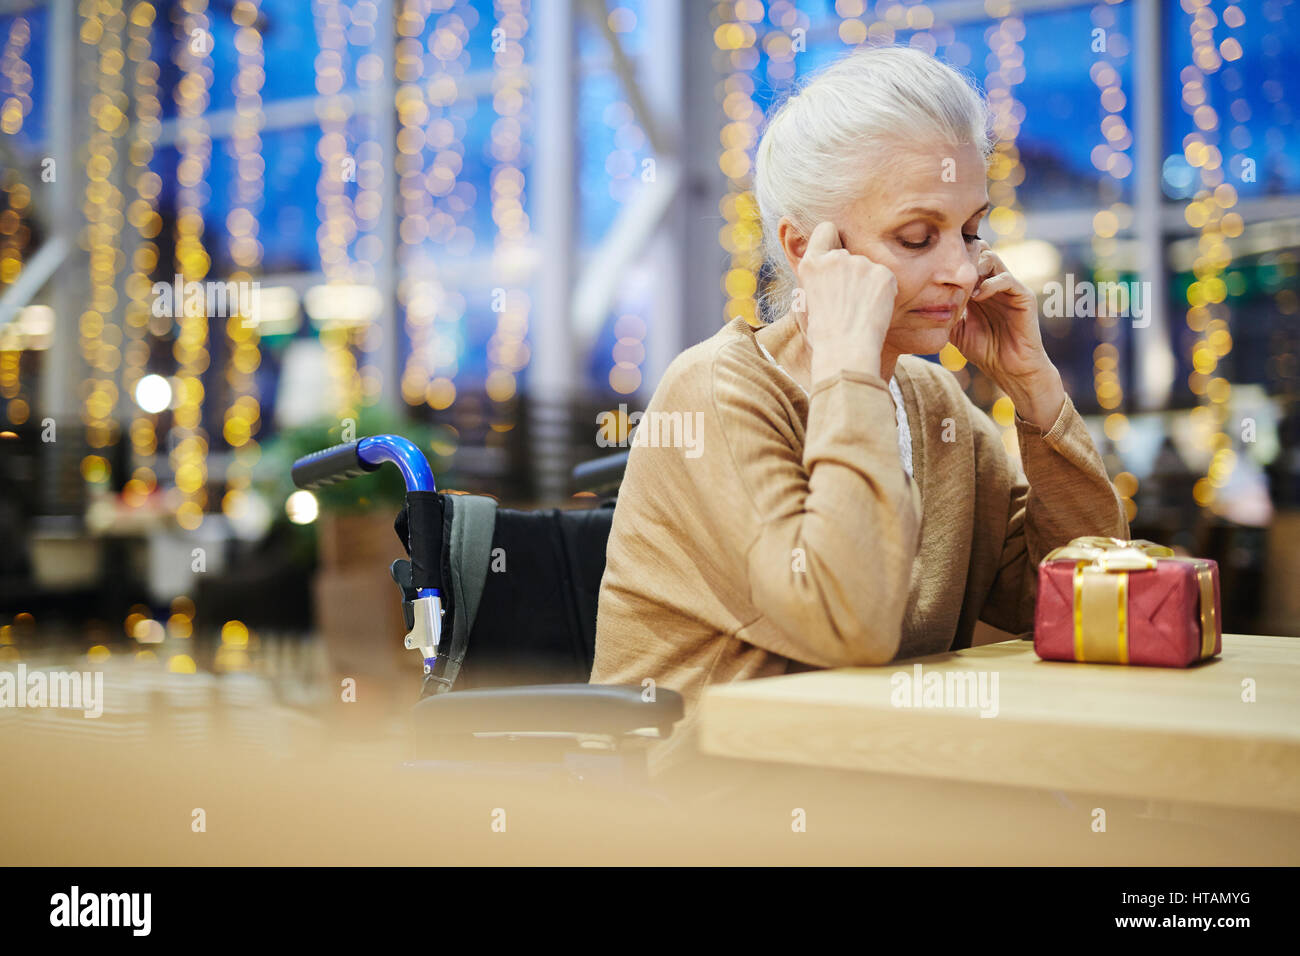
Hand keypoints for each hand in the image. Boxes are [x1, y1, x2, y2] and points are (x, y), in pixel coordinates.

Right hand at [796, 220, 896, 384]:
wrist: (845, 350)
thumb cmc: (823, 335)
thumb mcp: (807, 302)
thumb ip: (817, 278)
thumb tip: (825, 271)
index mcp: (812, 264)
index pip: (826, 230)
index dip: (832, 239)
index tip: (835, 252)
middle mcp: (836, 258)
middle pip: (849, 254)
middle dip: (851, 272)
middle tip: (848, 301)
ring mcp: (861, 264)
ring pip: (868, 268)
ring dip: (867, 283)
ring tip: (860, 311)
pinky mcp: (883, 273)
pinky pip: (885, 278)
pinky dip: (883, 292)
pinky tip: (873, 311)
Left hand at [950, 239, 1064, 428]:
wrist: (1010, 369)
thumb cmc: (984, 351)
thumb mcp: (956, 330)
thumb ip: (944, 313)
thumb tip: (919, 303)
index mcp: (978, 288)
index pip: (965, 261)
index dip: (950, 260)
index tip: (932, 268)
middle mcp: (993, 283)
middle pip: (978, 252)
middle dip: (961, 259)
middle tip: (947, 272)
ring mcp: (1009, 288)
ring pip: (992, 259)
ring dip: (974, 268)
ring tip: (962, 285)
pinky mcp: (1023, 296)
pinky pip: (1007, 279)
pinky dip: (990, 284)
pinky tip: (977, 297)